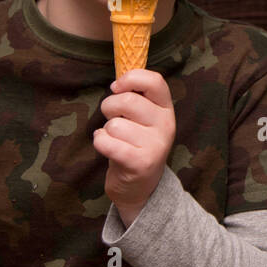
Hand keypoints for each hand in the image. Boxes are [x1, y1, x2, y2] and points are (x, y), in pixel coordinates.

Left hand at [93, 68, 175, 222]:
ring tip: (116, 140)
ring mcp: (156, 145)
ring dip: (106, 131)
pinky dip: (100, 143)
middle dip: (109, 108)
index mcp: (166, 109)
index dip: (130, 79)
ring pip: (114, 124)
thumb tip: (118, 81)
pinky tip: (108, 148)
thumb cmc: (135, 144)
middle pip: (127, 101)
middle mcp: (166, 125)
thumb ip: (136, 97)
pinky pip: (107, 143)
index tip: (117, 88)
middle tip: (113, 120)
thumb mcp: (144, 118)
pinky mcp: (141, 163)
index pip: (154, 81)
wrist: (140, 186)